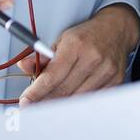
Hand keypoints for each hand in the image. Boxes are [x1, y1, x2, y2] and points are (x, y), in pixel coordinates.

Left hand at [19, 3, 139, 104]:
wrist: (116, 30)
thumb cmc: (86, 36)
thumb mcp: (62, 40)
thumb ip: (42, 56)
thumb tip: (23, 66)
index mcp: (75, 45)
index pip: (52, 76)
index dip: (36, 91)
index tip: (25, 101)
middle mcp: (92, 59)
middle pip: (64, 90)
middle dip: (45, 102)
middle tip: (32, 109)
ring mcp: (105, 72)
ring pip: (77, 98)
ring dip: (61, 106)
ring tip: (48, 108)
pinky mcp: (115, 81)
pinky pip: (92, 100)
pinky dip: (79, 104)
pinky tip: (69, 105)